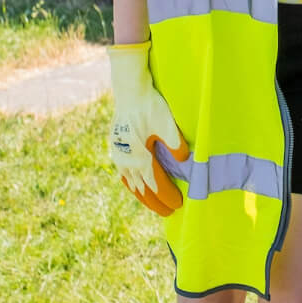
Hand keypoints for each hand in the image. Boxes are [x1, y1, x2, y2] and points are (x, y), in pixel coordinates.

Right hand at [107, 43, 187, 215]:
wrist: (129, 90)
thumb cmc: (151, 106)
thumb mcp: (167, 125)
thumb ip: (176, 146)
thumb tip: (185, 163)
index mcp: (139, 157)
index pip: (155, 185)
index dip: (167, 197)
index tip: (178, 205)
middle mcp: (126, 160)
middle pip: (141, 189)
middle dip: (155, 202)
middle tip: (168, 212)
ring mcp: (118, 155)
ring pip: (131, 183)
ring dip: (143, 195)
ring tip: (153, 204)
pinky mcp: (116, 148)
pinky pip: (123, 173)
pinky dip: (132, 183)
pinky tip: (136, 186)